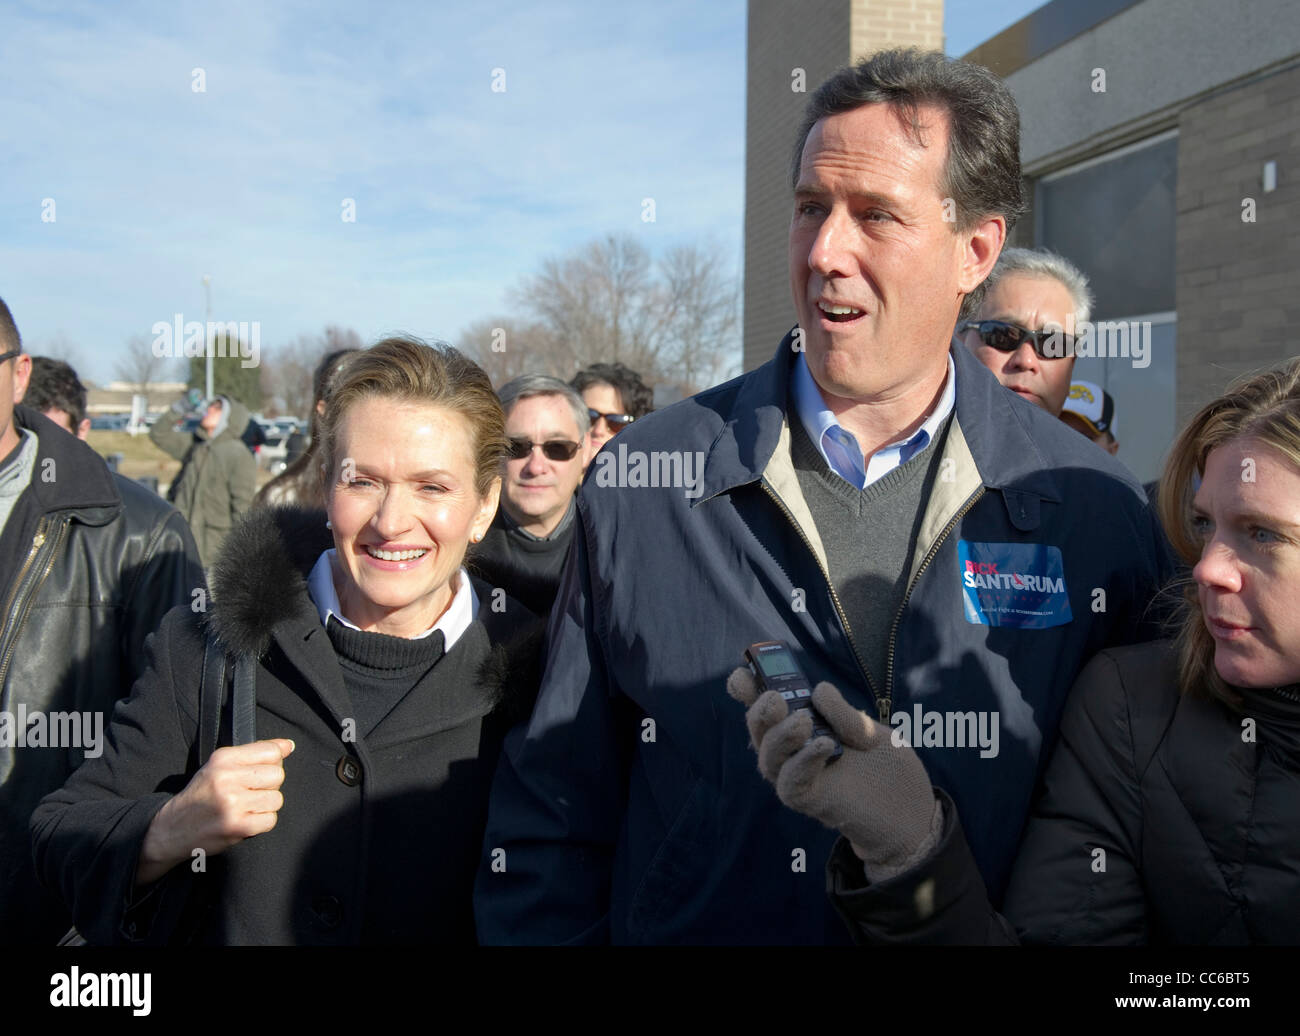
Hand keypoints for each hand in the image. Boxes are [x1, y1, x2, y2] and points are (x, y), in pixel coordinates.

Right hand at [136, 738, 293, 885]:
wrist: (171, 829)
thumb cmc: (201, 795)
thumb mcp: (220, 766)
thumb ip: (255, 753)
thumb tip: (289, 745)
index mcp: (224, 758)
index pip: (271, 751)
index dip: (273, 762)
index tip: (261, 771)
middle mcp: (228, 777)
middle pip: (278, 775)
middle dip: (269, 785)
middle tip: (251, 793)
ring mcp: (233, 803)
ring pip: (276, 799)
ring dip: (265, 806)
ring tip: (246, 808)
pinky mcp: (237, 826)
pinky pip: (271, 819)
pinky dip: (262, 822)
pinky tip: (246, 820)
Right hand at [727, 668, 940, 881]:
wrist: (914, 814)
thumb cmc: (888, 770)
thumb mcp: (873, 732)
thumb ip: (846, 715)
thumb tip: (818, 691)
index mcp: (806, 726)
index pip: (767, 706)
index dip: (747, 688)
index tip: (744, 672)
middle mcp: (795, 751)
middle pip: (760, 731)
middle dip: (760, 710)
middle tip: (776, 698)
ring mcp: (802, 777)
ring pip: (769, 758)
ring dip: (779, 736)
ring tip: (803, 722)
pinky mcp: (813, 802)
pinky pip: (790, 785)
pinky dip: (801, 763)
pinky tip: (823, 747)